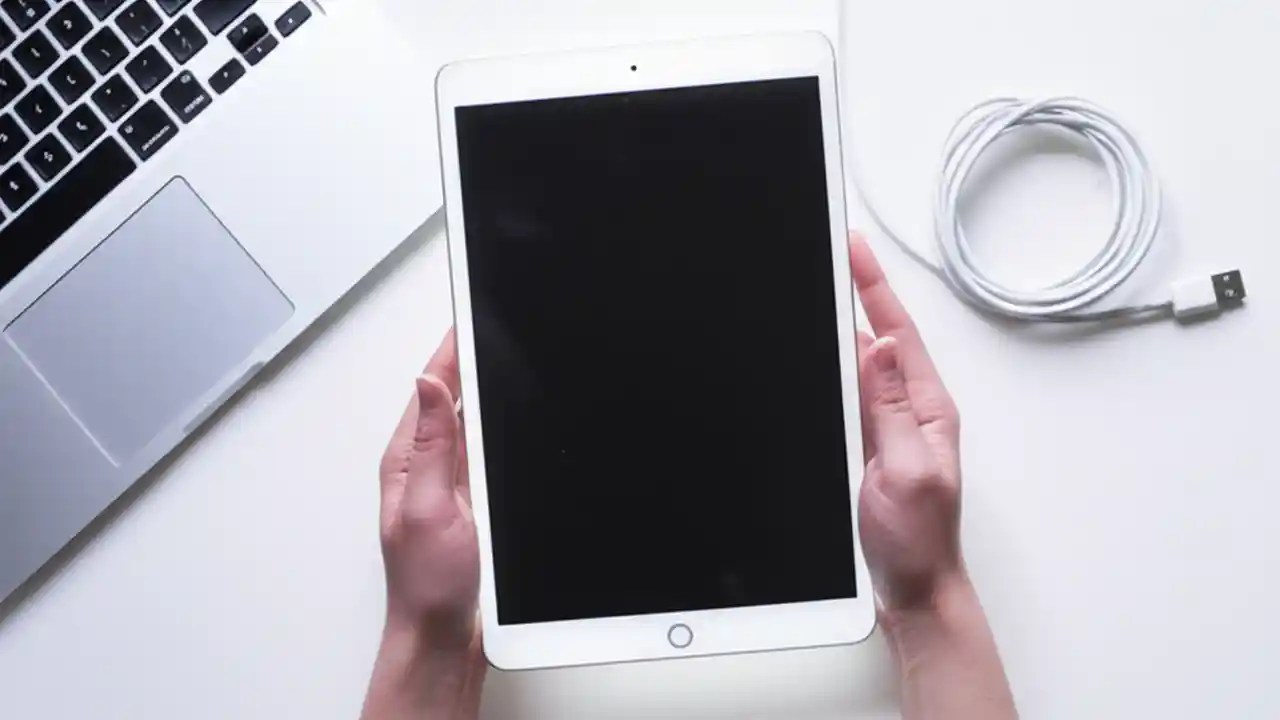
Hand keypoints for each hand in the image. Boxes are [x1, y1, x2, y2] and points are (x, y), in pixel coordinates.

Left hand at [363, 330, 484, 719]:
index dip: (452, 348)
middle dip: (470, 357)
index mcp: (408, 458)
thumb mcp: (428, 507)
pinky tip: (512, 417)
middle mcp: (426, 465)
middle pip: (451, 396)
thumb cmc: (428, 585)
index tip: (469, 313)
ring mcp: (449, 482)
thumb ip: (430, 445)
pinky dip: (497, 426)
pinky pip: (484, 449)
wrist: (442, 635)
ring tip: (502, 350)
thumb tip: (428, 383)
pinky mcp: (470, 500)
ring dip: (485, 389)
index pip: (432, 386)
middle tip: (491, 318)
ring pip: (470, 420)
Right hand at [848, 233, 964, 615]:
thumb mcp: (908, 470)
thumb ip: (895, 409)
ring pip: (862, 364)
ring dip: (843, 328)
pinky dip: (833, 368)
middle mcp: (911, 411)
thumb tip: (887, 348)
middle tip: (834, 252)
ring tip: (821, 290)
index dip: (876, 288)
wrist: (914, 587)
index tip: (856, 249)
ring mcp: (890, 428)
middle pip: (881, 338)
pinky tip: (816, 357)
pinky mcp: (869, 445)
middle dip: (859, 293)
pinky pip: (849, 395)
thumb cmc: (921, 541)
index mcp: (929, 409)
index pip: (900, 334)